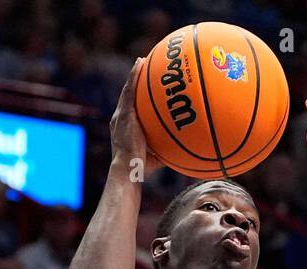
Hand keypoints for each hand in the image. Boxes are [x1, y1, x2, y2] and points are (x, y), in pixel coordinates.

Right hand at [111, 59, 162, 173]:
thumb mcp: (157, 155)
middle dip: (135, 81)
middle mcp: (120, 118)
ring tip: (142, 61)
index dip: (136, 96)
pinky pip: (129, 91)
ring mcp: (121, 115)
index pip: (131, 107)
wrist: (128, 168)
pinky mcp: (124, 114)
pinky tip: (140, 65)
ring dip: (134, 74)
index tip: (143, 87)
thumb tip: (186, 150)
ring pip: (128, 89)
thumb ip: (167, 149)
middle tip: (143, 67)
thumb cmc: (141, 167)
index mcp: (125, 126)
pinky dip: (133, 76)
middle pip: (128, 94)